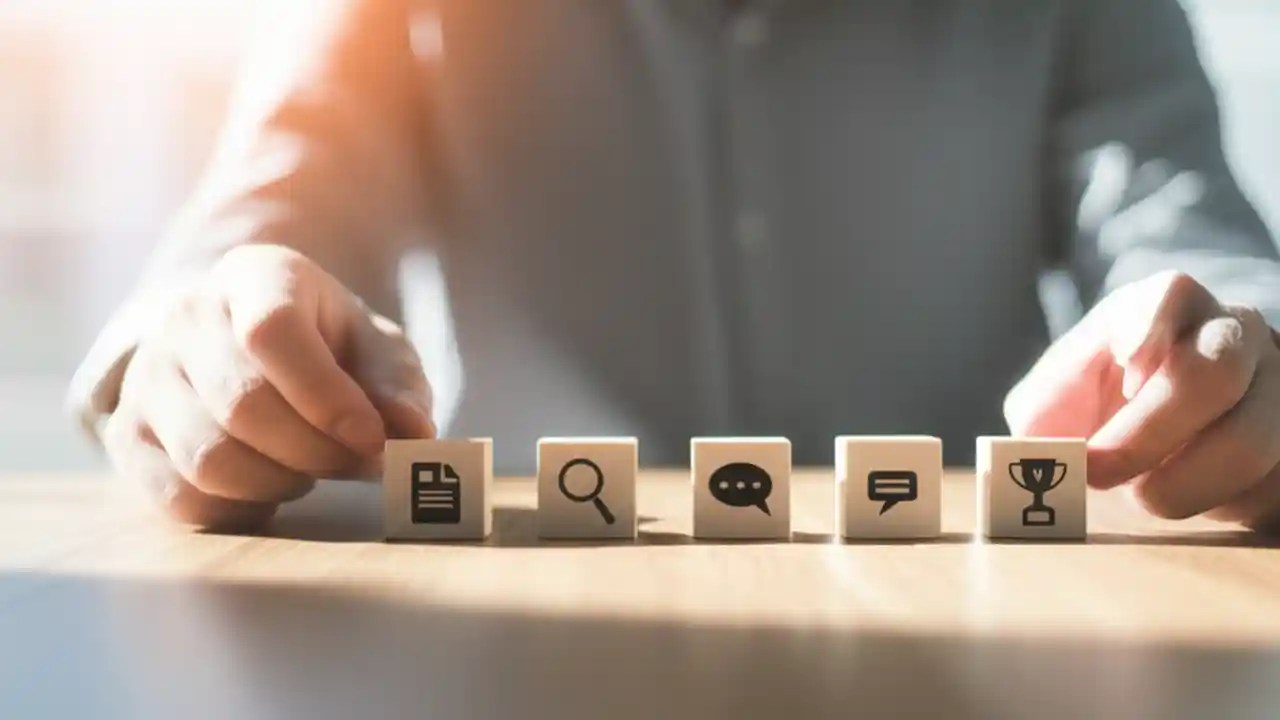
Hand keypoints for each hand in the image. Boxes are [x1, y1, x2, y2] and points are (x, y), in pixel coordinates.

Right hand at [104, 244, 433, 529]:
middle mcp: (186, 316)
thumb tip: (413, 434)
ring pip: (208, 457)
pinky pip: (178, 495)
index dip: (326, 397)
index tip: (372, 440)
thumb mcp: (378, 351)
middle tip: (355, 462)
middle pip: (242, 404)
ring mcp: (147, 375)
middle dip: (315, 450)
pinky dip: (237, 508)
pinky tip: (268, 489)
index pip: (272, 332)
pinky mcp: (127, 433)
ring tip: (311, 469)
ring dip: (279, 482)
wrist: (252, 346)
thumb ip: (399, 388)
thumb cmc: (331, 348)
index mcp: (254, 275)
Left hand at [1004, 271, 1279, 529]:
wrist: (1169, 425)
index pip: (1169, 297)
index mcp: (1169, 305)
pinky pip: (1270, 490)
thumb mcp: (1059, 393)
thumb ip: (1044, 407)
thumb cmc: (1104, 401)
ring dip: (1182, 485)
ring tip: (1143, 493)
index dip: (1149, 327)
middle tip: (1097, 473)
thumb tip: (1039, 447)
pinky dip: (1222, 509)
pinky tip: (1195, 497)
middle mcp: (1236, 335)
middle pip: (1214, 374)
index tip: (1126, 361)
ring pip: (1251, 442)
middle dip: (1146, 436)